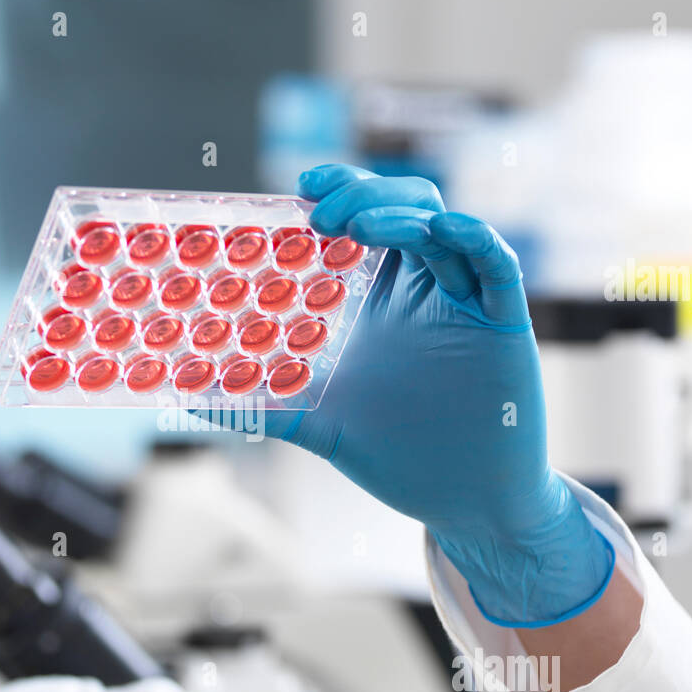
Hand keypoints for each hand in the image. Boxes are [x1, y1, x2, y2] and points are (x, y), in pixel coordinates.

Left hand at [254, 164, 612, 627]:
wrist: (464, 502)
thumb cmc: (398, 453)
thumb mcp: (320, 422)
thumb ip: (262, 401)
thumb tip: (187, 393)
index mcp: (382, 298)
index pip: (361, 221)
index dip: (337, 192)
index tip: (299, 189)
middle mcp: (425, 289)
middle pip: (401, 208)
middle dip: (361, 195)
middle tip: (319, 210)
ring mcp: (466, 302)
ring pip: (442, 227)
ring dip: (399, 212)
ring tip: (355, 224)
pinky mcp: (504, 324)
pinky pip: (496, 265)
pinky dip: (472, 238)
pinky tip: (439, 230)